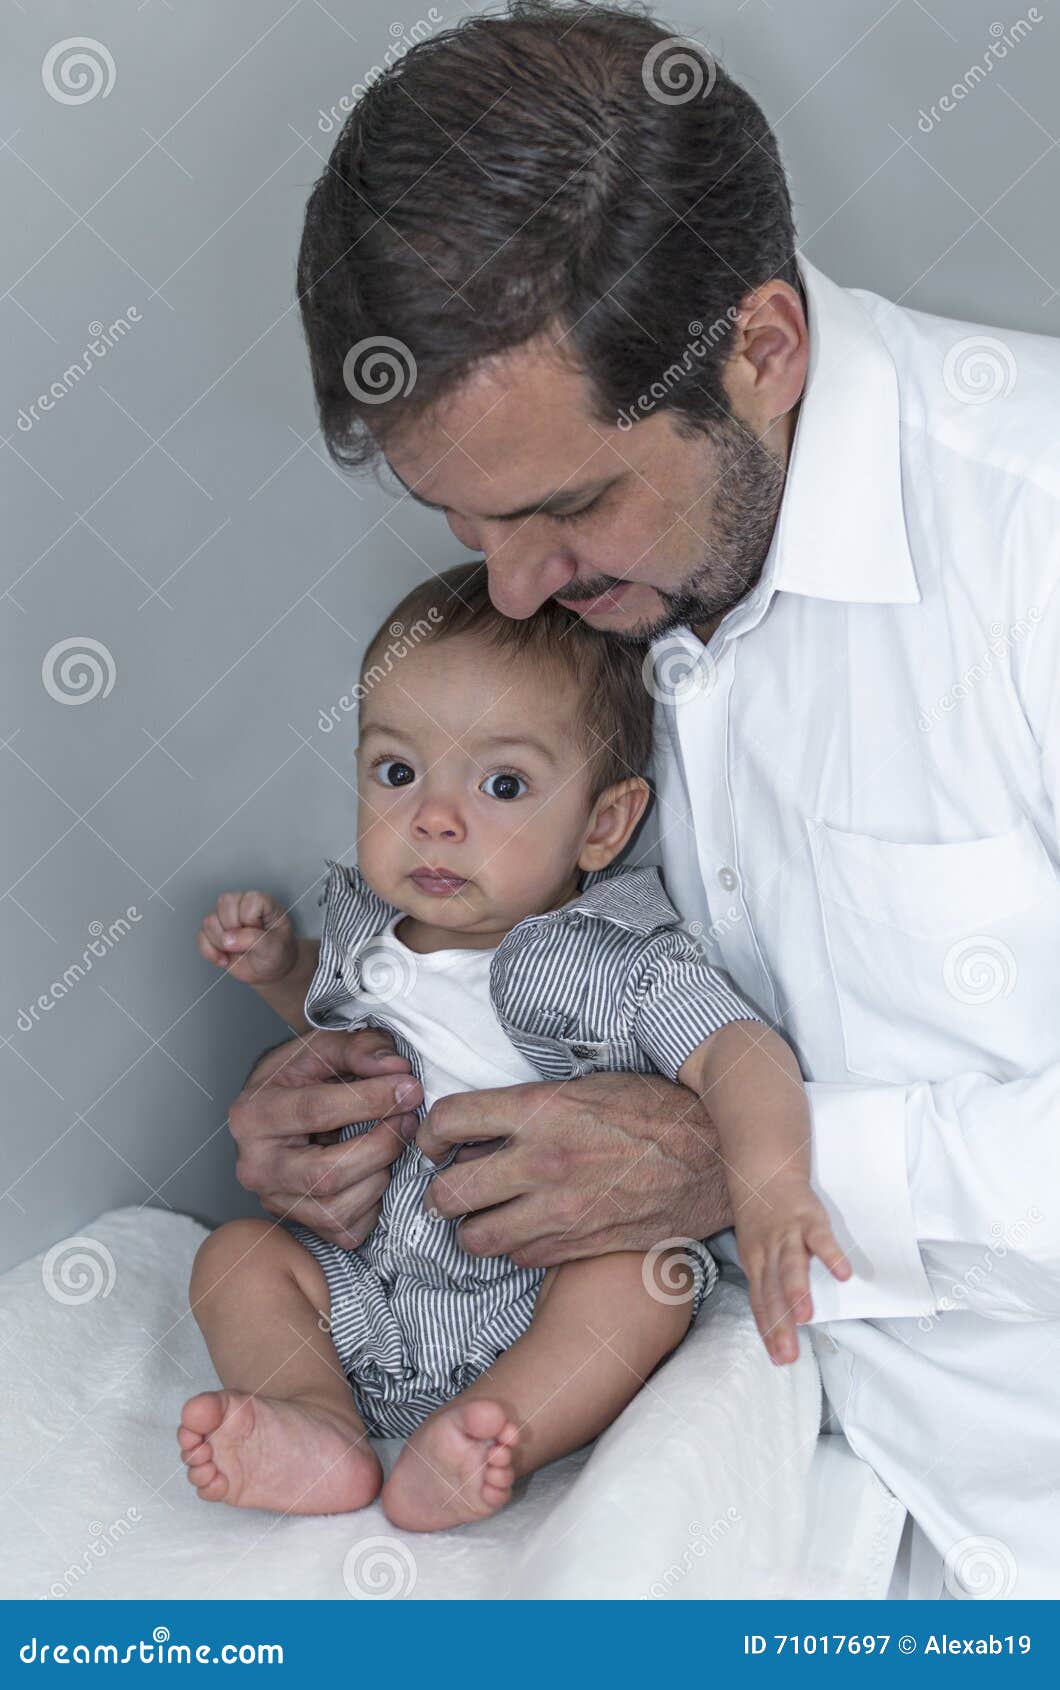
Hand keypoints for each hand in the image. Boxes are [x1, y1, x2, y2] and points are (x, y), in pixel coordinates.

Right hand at [198, 889, 297, 986]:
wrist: (269, 971)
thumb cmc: (277, 954)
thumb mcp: (273, 947)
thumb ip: (253, 939)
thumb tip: (228, 938)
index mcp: (262, 902)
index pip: (248, 900)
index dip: (250, 920)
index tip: (259, 933)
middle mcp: (242, 905)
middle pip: (224, 904)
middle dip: (233, 929)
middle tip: (246, 943)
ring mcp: (225, 917)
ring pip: (209, 920)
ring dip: (221, 942)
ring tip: (236, 952)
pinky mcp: (213, 932)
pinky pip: (201, 936)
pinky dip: (210, 951)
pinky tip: (223, 958)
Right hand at [228, 1028, 423, 1246]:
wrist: (281, 1107)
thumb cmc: (301, 1076)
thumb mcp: (324, 1047)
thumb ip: (360, 1048)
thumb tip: (397, 1068)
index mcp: (252, 1114)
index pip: (315, 1111)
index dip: (370, 1100)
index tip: (409, 1089)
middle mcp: (255, 1165)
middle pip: (326, 1174)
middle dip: (380, 1146)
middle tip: (409, 1119)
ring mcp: (275, 1200)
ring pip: (337, 1208)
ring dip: (380, 1175)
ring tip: (393, 1142)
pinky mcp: (298, 1224)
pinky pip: (346, 1230)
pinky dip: (373, 1204)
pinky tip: (377, 1171)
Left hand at [416, 1070, 730, 1268]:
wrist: (716, 1156)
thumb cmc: (654, 1111)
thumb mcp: (588, 1088)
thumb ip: (532, 1109)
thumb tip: (484, 1129)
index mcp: (541, 1110)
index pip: (449, 1120)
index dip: (429, 1134)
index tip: (434, 1142)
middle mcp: (542, 1161)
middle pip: (448, 1192)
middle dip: (440, 1192)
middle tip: (452, 1187)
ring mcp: (559, 1210)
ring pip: (474, 1238)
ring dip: (471, 1228)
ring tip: (485, 1215)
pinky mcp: (578, 1246)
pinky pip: (518, 1257)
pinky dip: (512, 1247)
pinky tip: (525, 1229)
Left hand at [734, 1176, 851, 1365]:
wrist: (764, 1174)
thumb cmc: (762, 1223)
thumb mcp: (757, 1254)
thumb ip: (770, 1286)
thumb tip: (779, 1325)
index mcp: (756, 1265)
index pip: (761, 1303)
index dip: (769, 1331)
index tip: (779, 1359)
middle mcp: (768, 1253)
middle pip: (773, 1292)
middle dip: (781, 1324)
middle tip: (789, 1354)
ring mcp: (788, 1235)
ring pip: (790, 1265)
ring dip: (797, 1291)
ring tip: (806, 1318)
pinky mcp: (808, 1218)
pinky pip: (821, 1238)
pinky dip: (831, 1255)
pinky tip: (843, 1274)